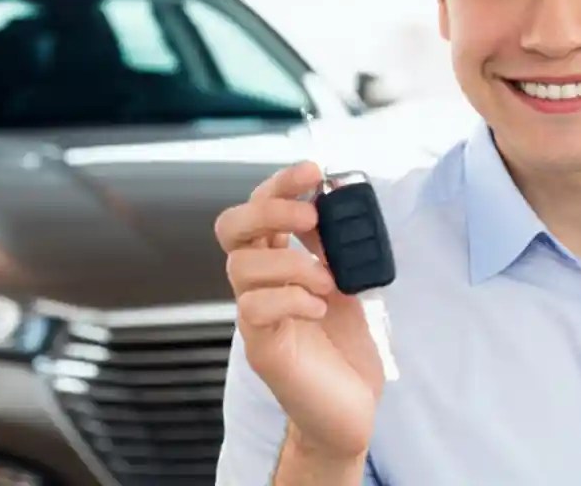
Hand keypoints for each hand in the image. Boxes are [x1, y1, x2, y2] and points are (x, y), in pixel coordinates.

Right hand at [214, 161, 384, 459]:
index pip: (258, 208)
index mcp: (277, 262)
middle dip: (269, 209)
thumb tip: (332, 201)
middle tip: (311, 218)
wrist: (350, 410)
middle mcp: (258, 285)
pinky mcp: (262, 348)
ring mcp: (255, 316)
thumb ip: (334, 246)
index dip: (279, 183)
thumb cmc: (346, 348)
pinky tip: (319, 308)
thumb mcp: (347, 282)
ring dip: (292, 262)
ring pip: (242, 265)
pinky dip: (292, 298)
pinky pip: (254, 308)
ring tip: (329, 282)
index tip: (313, 170)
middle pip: (230, 227)